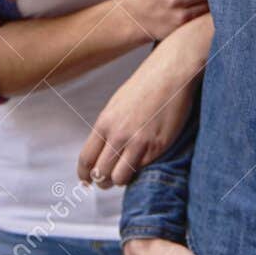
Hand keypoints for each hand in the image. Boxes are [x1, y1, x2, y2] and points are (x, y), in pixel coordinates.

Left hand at [78, 22, 204, 187]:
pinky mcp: (158, 147)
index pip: (86, 160)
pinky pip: (143, 169)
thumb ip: (108, 128)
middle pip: (100, 173)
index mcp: (104, 123)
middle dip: (102, 182)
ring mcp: (139, 142)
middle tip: (107, 182)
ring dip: (121, 179)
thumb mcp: (117, 105)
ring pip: (120, 178)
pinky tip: (144, 159)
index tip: (86, 182)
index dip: (84, 175)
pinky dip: (141, 169)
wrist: (171, 73)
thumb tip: (103, 151)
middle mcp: (118, 135)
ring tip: (126, 174)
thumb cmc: (145, 85)